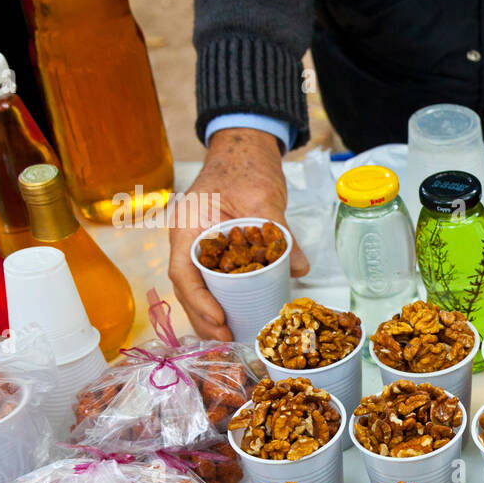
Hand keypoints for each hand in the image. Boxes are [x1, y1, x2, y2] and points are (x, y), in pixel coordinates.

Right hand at [167, 128, 304, 339]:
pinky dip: (220, 297)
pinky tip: (235, 314)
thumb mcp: (265, 198)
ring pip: (196, 284)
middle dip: (203, 315)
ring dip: (209, 311)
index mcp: (189, 224)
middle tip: (227, 337)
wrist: (245, 146)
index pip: (183, 271)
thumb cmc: (247, 166)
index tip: (219, 319)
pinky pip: (211, 276)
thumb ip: (280, 233)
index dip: (198, 300)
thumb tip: (300, 269)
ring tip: (229, 334)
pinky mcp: (214, 246)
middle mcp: (187, 237)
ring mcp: (198, 242)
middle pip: (187, 285)